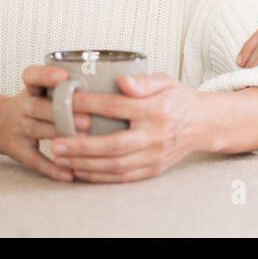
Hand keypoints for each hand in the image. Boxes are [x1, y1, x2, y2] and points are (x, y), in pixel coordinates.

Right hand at [0, 65, 91, 182]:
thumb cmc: (32, 103)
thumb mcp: (39, 90)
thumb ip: (65, 88)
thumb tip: (109, 86)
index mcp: (30, 89)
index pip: (32, 75)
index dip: (46, 75)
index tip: (63, 77)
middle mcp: (23, 107)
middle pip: (39, 106)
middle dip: (63, 113)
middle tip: (88, 120)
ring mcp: (19, 129)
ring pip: (38, 131)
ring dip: (60, 137)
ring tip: (84, 142)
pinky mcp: (19, 151)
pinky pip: (35, 160)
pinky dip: (52, 169)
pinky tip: (69, 174)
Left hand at [48, 73, 208, 182]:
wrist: (202, 124)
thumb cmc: (177, 99)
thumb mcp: (164, 81)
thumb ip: (142, 81)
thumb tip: (121, 80)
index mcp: (156, 110)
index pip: (117, 107)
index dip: (90, 105)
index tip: (66, 102)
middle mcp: (155, 136)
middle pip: (113, 145)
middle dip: (81, 146)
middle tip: (55, 142)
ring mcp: (154, 156)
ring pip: (115, 166)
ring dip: (85, 164)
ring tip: (60, 158)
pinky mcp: (152, 170)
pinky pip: (122, 178)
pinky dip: (98, 177)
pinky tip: (79, 170)